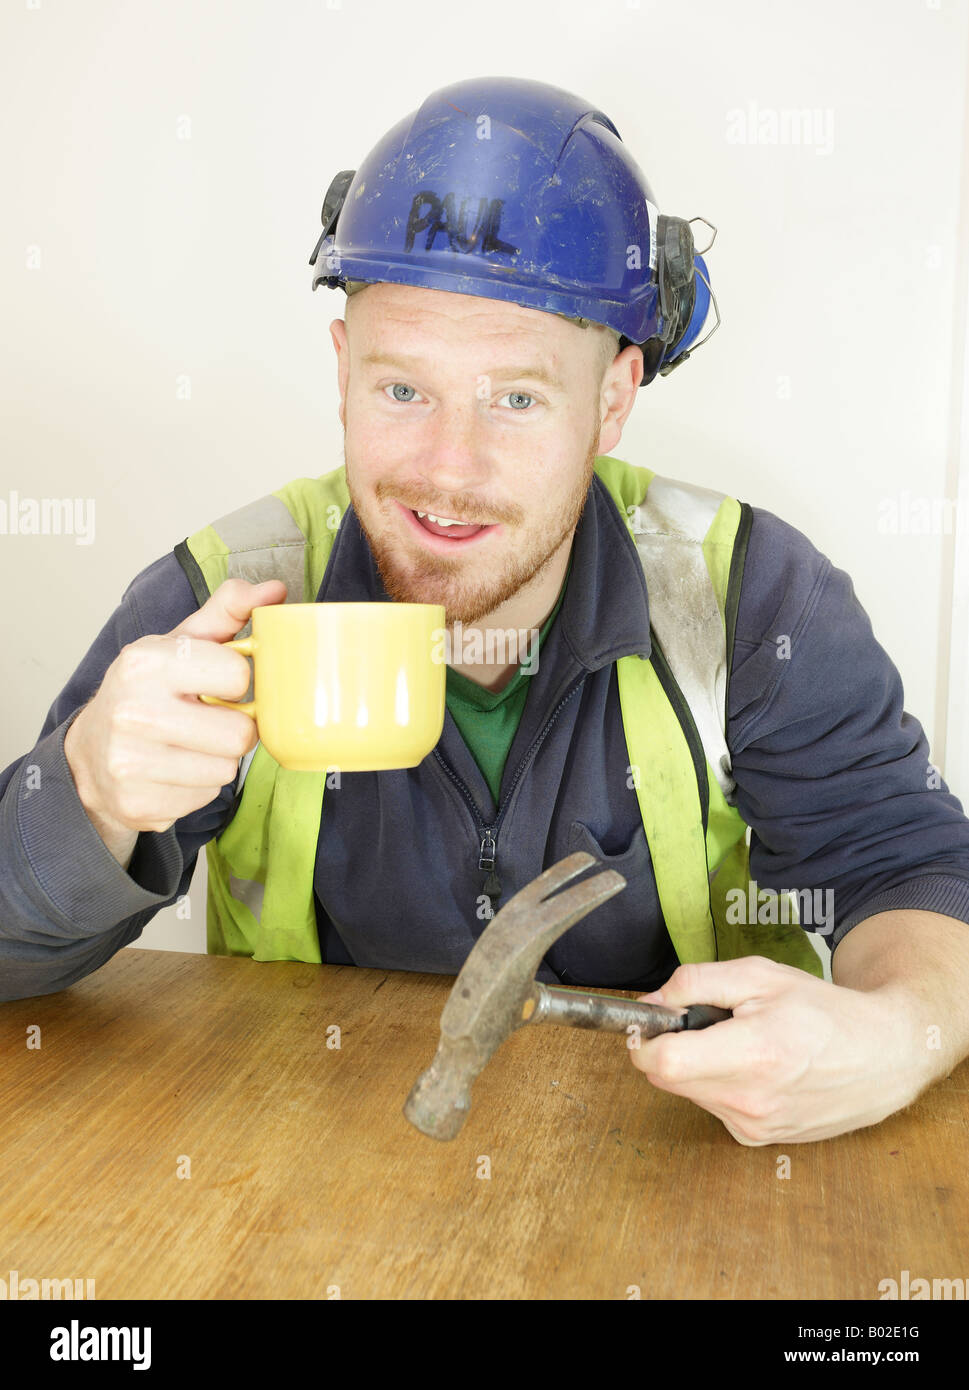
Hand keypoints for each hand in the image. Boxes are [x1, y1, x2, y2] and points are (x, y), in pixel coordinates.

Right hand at [64, 578, 286, 854]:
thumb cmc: (148, 692)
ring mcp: (131, 762)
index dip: (238, 681)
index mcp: (146, 662)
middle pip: (239, 734)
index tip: (219, 683)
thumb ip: (227, 613)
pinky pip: (206, 797)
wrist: (90, 754)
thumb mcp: (179, 643)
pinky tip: (175, 771)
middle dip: (234, 728)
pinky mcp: (139, 804)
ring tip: (191, 745)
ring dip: (219, 759)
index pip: (238, 674)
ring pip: (226, 769)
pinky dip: (199, 786)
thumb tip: (275, 590)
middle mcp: (133, 711)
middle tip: (211, 720)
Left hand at [627, 955, 922, 1144]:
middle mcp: (750, 1102)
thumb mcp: (759, 976)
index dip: (645, 1038)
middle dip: (672, 1047)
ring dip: (697, 1066)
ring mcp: (754, 1127)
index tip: (653, 1021)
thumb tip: (651, 1003)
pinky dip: (719, 1085)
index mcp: (752, 1056)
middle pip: (667, 1078)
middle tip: (708, 1022)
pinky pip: (713, 1106)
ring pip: (688, 1092)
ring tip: (742, 1043)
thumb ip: (696, 982)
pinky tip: (754, 1068)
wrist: (881, 1058)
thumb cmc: (825, 1012)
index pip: (662, 1063)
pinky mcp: (758, 1139)